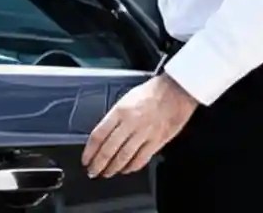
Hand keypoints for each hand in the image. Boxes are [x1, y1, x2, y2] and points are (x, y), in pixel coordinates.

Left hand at [81, 73, 198, 177]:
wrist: (176, 90)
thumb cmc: (152, 92)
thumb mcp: (126, 99)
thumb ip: (115, 117)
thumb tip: (103, 135)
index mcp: (120, 111)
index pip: (98, 135)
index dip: (89, 151)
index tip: (85, 159)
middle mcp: (130, 123)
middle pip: (109, 149)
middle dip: (98, 164)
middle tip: (93, 171)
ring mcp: (144, 133)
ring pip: (124, 157)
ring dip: (113, 168)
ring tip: (107, 173)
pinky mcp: (157, 141)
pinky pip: (142, 158)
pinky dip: (132, 167)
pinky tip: (127, 169)